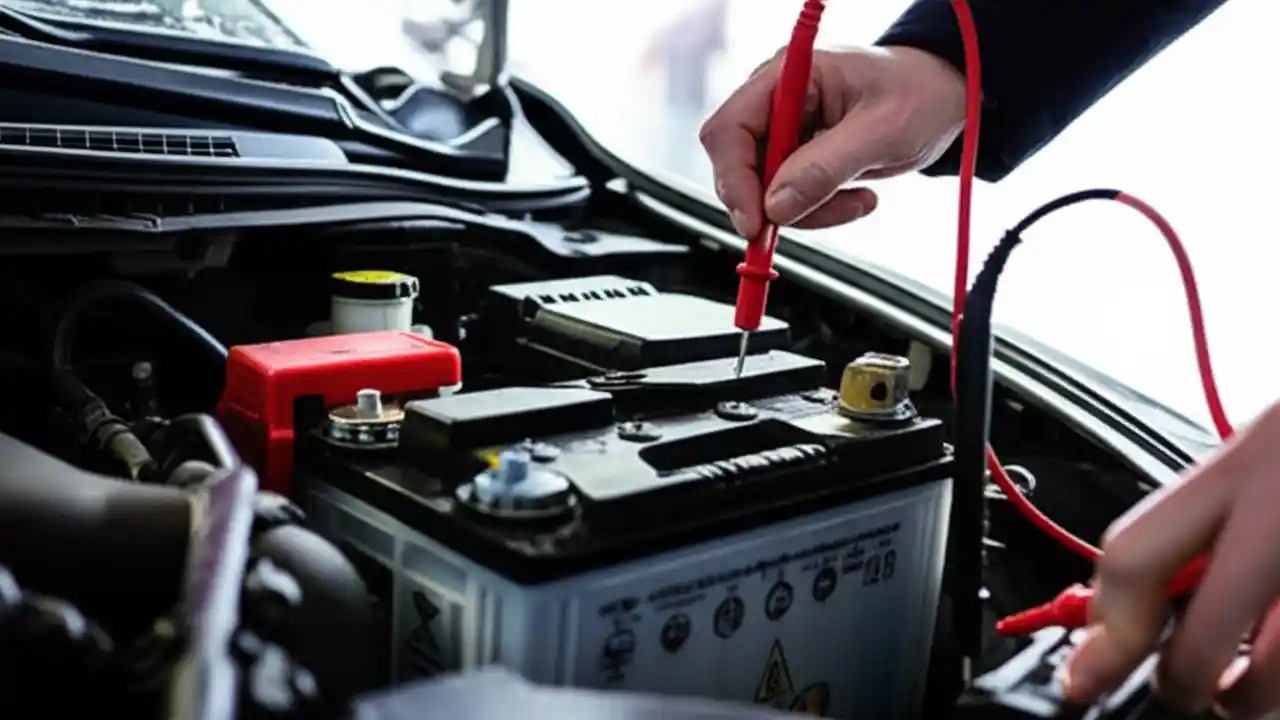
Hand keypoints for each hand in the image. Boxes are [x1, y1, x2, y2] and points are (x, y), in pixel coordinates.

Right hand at [699, 45, 964, 237]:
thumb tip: (775, 206)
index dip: (733, 180)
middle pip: (737, 165)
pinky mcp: (794, 156)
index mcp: (788, 76)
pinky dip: (817, 210)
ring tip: (858, 201)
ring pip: (761, 192)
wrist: (942, 98)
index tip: (756, 223)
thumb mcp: (882, 132)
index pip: (729, 130)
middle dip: (777, 203)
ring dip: (807, 211)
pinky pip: (785, 199)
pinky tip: (854, 197)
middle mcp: (774, 100)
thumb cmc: (919, 95)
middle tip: (822, 215)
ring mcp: (782, 129)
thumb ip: (825, 168)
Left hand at [1064, 405, 1279, 717]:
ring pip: (1275, 681)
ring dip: (1254, 700)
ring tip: (1251, 687)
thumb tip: (1117, 616)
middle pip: (1203, 645)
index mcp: (1247, 467)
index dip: (1103, 632)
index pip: (1137, 558)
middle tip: (1187, 688)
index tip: (1082, 678)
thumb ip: (1194, 529)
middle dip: (1187, 685)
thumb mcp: (1256, 456)